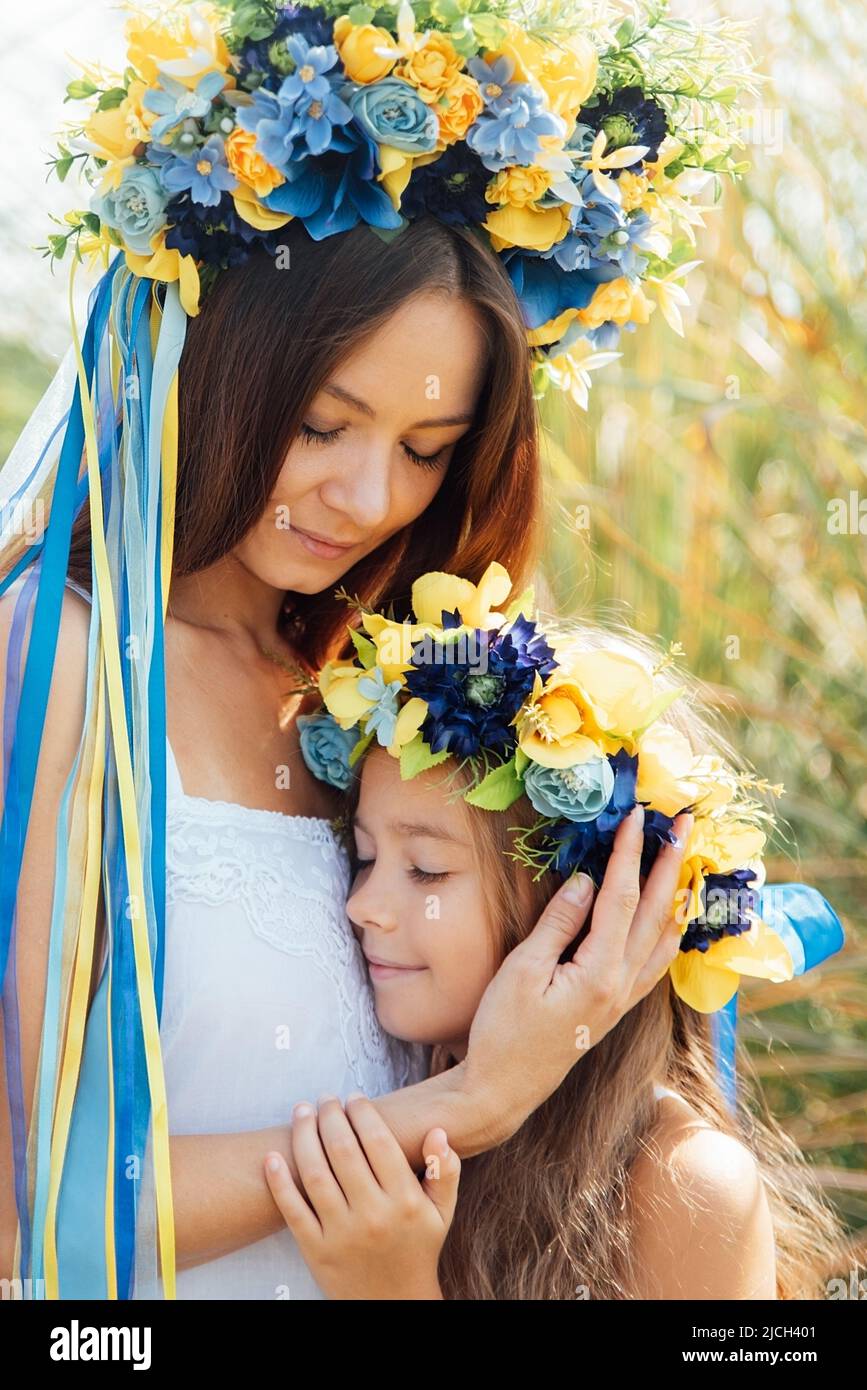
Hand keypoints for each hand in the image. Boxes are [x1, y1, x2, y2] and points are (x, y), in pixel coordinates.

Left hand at [264, 1093, 459, 1299]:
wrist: (394, 1305)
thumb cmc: (418, 1249)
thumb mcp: (441, 1212)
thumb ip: (445, 1171)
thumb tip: (438, 1132)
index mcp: (404, 1200)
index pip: (379, 1142)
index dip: (363, 1113)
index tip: (354, 1097)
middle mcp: (373, 1215)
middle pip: (343, 1151)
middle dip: (330, 1115)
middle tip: (324, 1098)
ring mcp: (342, 1234)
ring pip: (315, 1174)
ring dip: (303, 1136)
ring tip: (301, 1112)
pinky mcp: (316, 1251)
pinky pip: (293, 1211)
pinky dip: (279, 1182)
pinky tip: (272, 1156)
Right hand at [457, 806, 694, 1144]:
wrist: (504, 1088)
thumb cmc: (503, 1030)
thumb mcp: (522, 971)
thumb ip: (559, 923)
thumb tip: (587, 881)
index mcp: (599, 972)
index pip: (621, 898)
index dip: (630, 852)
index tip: (638, 815)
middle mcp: (622, 985)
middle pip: (655, 911)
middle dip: (671, 862)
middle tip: (686, 822)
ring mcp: (623, 999)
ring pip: (663, 937)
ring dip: (676, 893)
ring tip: (689, 860)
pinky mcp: (616, 1008)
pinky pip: (656, 962)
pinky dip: (669, 932)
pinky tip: (671, 919)